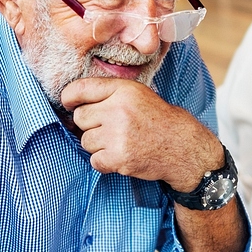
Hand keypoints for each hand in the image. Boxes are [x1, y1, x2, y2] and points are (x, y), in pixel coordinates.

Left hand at [61, 78, 222, 191]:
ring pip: (85, 141)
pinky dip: (104, 162)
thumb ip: (109, 93)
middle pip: (80, 117)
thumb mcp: (137, 94)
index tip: (69, 104)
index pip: (80, 89)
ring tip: (119, 143)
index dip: (69, 98)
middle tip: (108, 129)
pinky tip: (120, 156)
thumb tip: (73, 102)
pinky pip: (94, 160)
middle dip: (89, 125)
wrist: (182, 147)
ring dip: (97, 145)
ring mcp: (118, 135)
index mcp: (123, 90)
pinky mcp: (120, 158)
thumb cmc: (158, 120)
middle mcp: (119, 110)